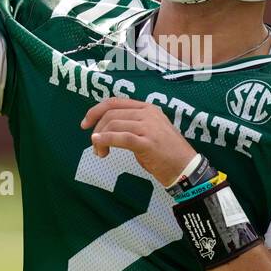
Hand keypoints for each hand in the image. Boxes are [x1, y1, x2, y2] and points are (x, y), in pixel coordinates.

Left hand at [81, 97, 197, 187]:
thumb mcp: (149, 131)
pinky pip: (120, 137)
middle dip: (97, 129)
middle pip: (111, 114)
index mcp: (147, 108)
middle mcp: (148, 114)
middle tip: (94, 146)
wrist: (185, 168)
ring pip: (113, 125)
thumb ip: (132, 125)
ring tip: (100, 153)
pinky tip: (100, 146)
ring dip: (100, 140)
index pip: (115, 102)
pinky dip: (106, 140)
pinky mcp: (148, 142)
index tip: (85, 124)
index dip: (96, 111)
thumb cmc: (166, 153)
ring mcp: (148, 127)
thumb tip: (106, 128)